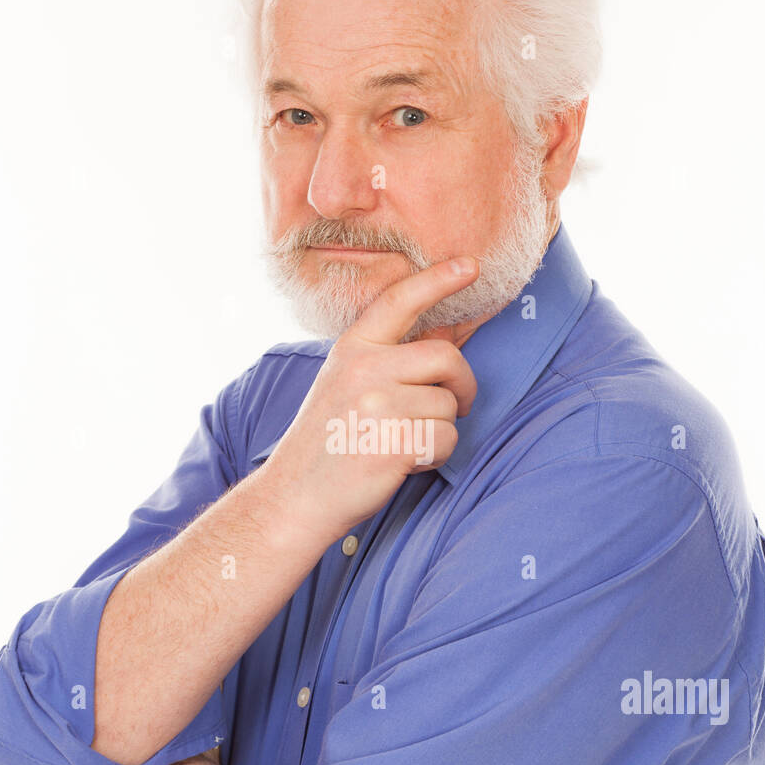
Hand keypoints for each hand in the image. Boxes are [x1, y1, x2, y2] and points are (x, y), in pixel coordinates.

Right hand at [261, 257, 479, 542]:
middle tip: (458, 403)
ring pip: (449, 405)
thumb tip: (447, 334)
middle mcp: (363, 370)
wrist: (294, 497)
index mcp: (351, 350)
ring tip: (404, 441)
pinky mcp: (393, 444)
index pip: (398, 300)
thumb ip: (386, 359)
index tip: (469, 267)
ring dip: (440, 428)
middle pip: (446, 356)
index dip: (437, 280)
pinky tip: (404, 461)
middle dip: (463, 383)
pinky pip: (446, 439)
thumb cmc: (327, 442)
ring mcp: (377, 406)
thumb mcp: (344, 384)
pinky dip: (436, 455)